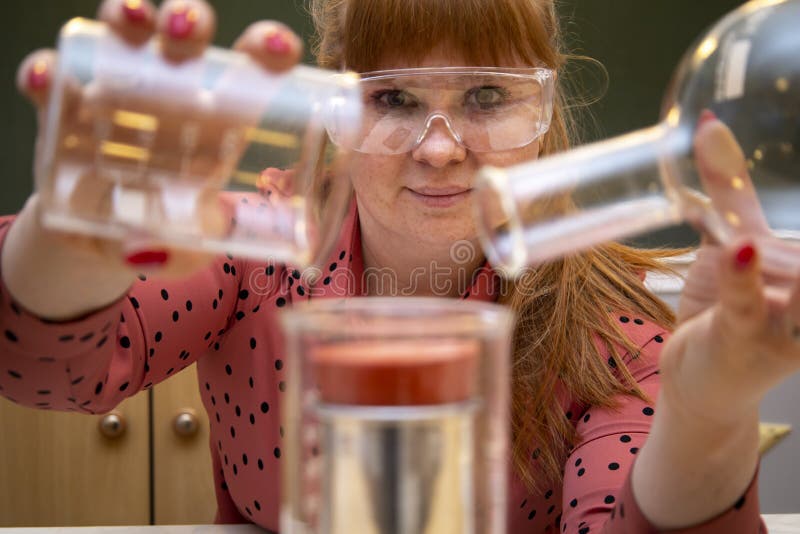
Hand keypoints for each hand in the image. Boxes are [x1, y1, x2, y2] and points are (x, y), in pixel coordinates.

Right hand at [13, 0, 303, 278]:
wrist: (106, 237)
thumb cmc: (166, 232)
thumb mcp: (184, 250)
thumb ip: (178, 255)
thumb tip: (144, 252)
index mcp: (220, 123)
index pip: (251, 74)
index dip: (267, 50)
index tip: (274, 50)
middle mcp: (172, 96)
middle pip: (186, 37)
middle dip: (190, 19)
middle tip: (186, 30)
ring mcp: (118, 92)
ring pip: (126, 34)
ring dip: (128, 16)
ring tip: (132, 23)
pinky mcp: (66, 105)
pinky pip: (55, 76)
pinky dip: (48, 71)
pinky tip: (50, 82)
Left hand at [659, 114, 799, 425]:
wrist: (699, 384)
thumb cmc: (725, 312)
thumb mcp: (733, 247)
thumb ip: (731, 193)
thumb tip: (709, 122)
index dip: (794, 246)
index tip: (764, 235)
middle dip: (774, 247)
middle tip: (743, 245)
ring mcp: (787, 327)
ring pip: (791, 273)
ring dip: (765, 257)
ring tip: (746, 246)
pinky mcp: (745, 338)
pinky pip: (745, 303)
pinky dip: (741, 277)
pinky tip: (742, 250)